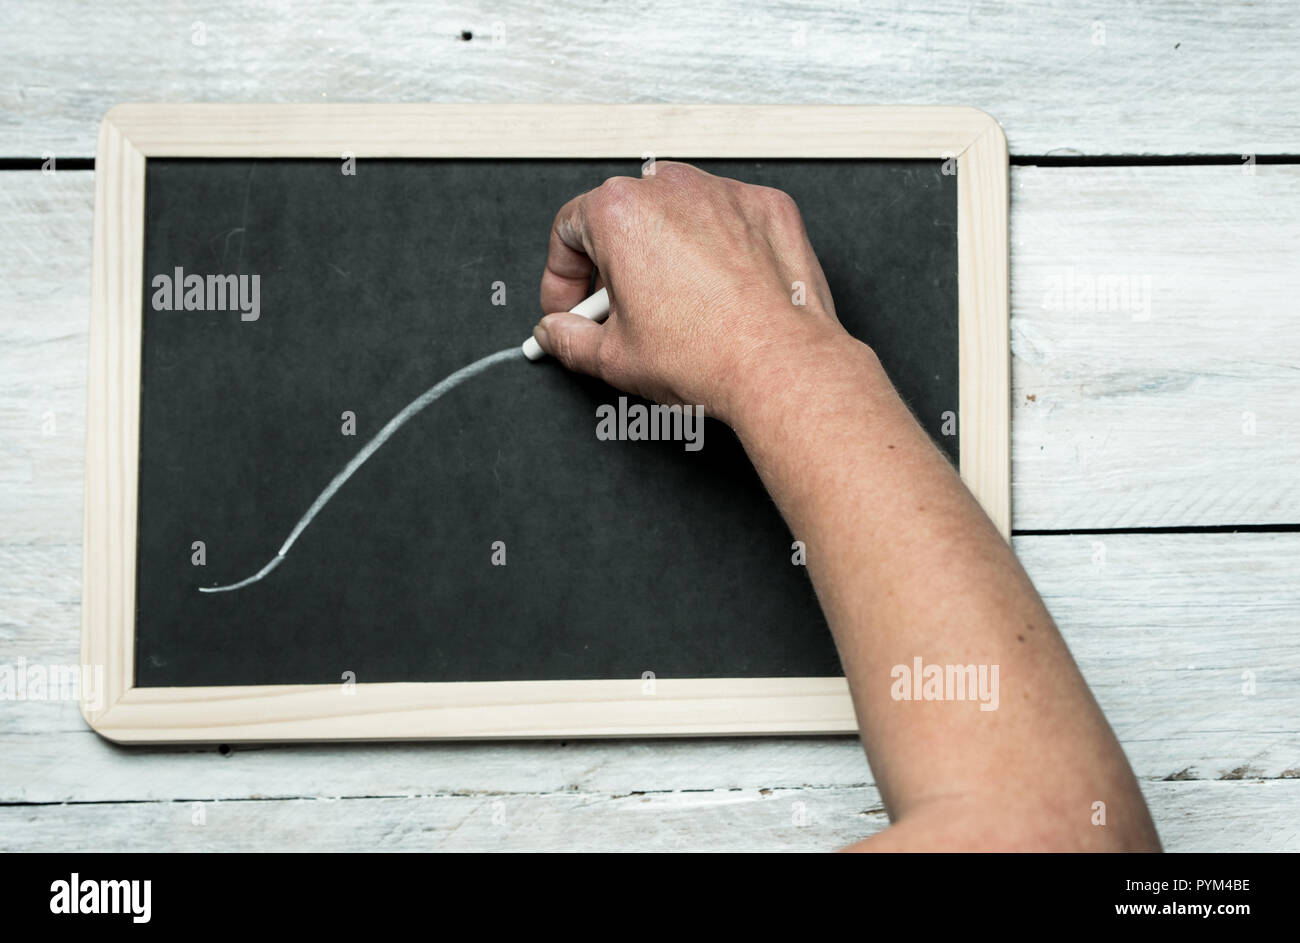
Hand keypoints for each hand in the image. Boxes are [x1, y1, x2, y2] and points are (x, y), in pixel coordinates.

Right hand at [534, 161, 851, 425]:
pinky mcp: (767, 209)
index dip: (562, 277)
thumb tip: (558, 332)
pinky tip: (719, 293)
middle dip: (613, 265)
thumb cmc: (708, 356)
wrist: (782, 367)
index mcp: (620, 213)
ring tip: (673, 306)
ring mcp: (724, 194)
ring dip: (665, 251)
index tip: (572, 306)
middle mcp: (671, 189)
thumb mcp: (613, 359)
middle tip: (619, 312)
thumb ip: (569, 338)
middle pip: (622, 217)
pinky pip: (728, 221)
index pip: (568, 229)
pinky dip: (718, 249)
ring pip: (677, 214)